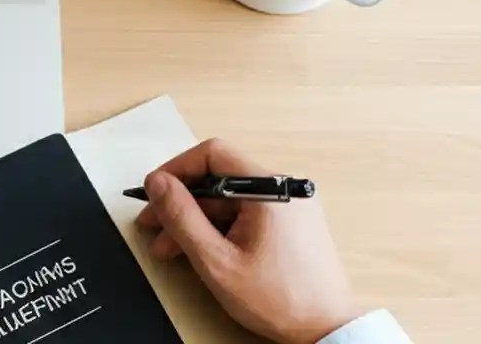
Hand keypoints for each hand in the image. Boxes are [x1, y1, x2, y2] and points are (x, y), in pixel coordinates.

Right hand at [136, 139, 361, 343]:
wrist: (326, 330)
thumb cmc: (280, 300)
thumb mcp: (217, 261)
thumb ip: (182, 217)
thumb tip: (157, 183)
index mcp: (270, 190)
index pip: (213, 155)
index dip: (176, 170)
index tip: (154, 192)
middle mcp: (284, 189)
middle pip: (219, 179)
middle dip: (182, 204)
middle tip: (154, 227)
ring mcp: (289, 205)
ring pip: (229, 200)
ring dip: (197, 221)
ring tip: (172, 250)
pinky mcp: (290, 222)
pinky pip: (246, 213)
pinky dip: (220, 229)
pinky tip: (202, 252)